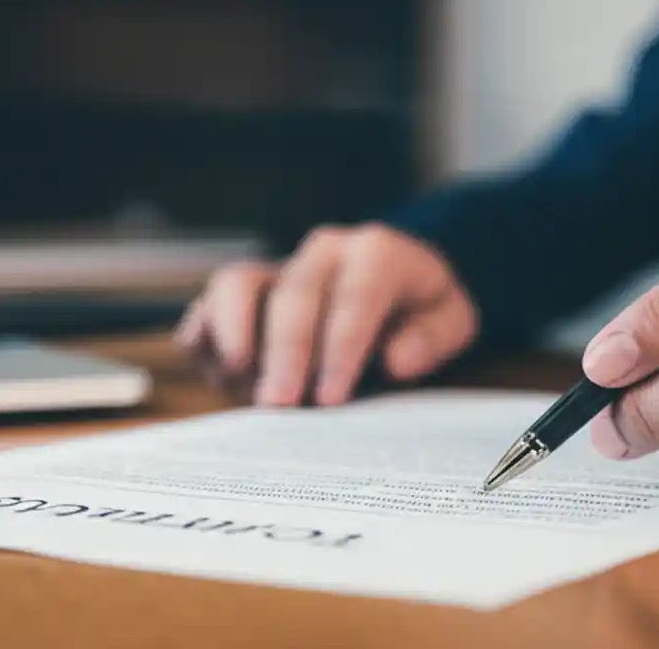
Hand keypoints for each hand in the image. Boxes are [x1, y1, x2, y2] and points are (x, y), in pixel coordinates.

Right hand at [176, 224, 477, 405]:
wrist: (393, 286)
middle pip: (294, 295)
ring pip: (236, 284)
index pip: (355, 296)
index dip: (340, 347)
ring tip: (242, 384)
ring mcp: (277, 268)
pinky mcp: (242, 294)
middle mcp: (321, 252)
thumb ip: (433, 337)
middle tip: (282, 405)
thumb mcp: (451, 320)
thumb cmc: (419, 310)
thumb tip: (397, 359)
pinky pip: (208, 305)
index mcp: (376, 253)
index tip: (332, 396)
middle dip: (286, 353)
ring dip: (234, 335)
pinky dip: (206, 339)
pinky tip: (222, 376)